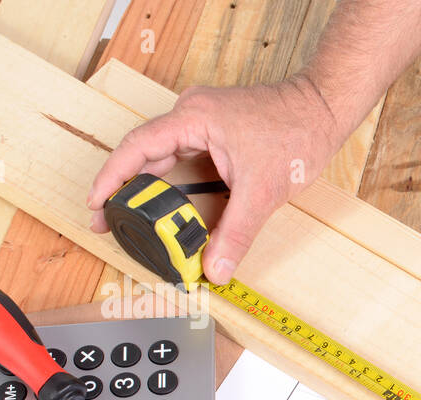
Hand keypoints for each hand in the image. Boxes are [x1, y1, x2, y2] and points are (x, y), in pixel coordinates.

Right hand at [87, 77, 340, 283]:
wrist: (324, 110)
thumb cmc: (298, 133)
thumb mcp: (263, 191)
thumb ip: (236, 232)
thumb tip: (215, 268)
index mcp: (193, 118)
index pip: (138, 147)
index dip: (112, 177)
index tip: (96, 204)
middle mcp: (191, 114)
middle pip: (144, 152)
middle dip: (124, 188)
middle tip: (107, 220)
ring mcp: (203, 121)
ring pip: (163, 155)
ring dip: (147, 185)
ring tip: (130, 217)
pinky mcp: (215, 131)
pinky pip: (182, 155)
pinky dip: (172, 180)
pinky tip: (167, 203)